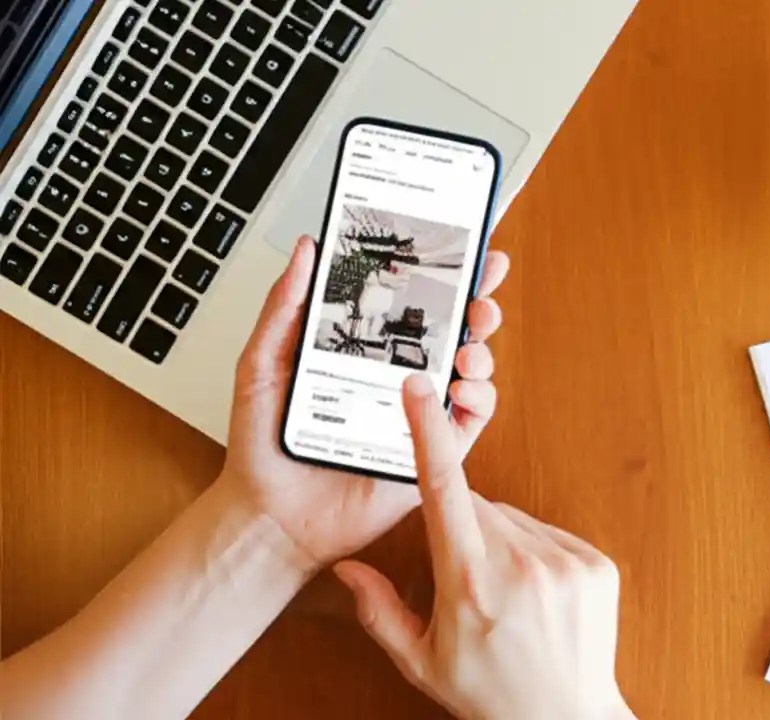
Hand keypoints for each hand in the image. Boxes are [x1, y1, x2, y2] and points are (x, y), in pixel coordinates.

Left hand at [218, 236, 510, 569]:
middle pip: (457, 334)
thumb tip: (308, 251)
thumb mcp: (263, 362)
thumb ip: (286, 306)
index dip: (448, 278)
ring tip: (469, 348)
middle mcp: (401, 379)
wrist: (267, 513)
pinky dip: (477, 401)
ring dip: (483, 353)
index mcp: (368, 352)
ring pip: (473, 374)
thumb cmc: (263, 443)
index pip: (417, 306)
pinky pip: (468, 424)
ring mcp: (420, 415)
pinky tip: (460, 390)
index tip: (470, 250)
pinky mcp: (431, 453)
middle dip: (481, 307)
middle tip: (481, 296)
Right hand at [332, 376, 633, 719]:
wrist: (567, 718)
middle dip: (462, 527)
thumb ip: (379, 610)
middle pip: (478, 506)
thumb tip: (347, 567)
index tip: (418, 390)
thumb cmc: (491, 693)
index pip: (443, 489)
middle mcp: (520, 563)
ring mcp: (564, 561)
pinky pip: (550, 534)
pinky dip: (535, 551)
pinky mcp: (595, 562)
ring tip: (502, 594)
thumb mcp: (422, 662)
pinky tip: (532, 592)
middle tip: (463, 577)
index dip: (427, 434)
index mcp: (469, 582)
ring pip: (514, 520)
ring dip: (500, 541)